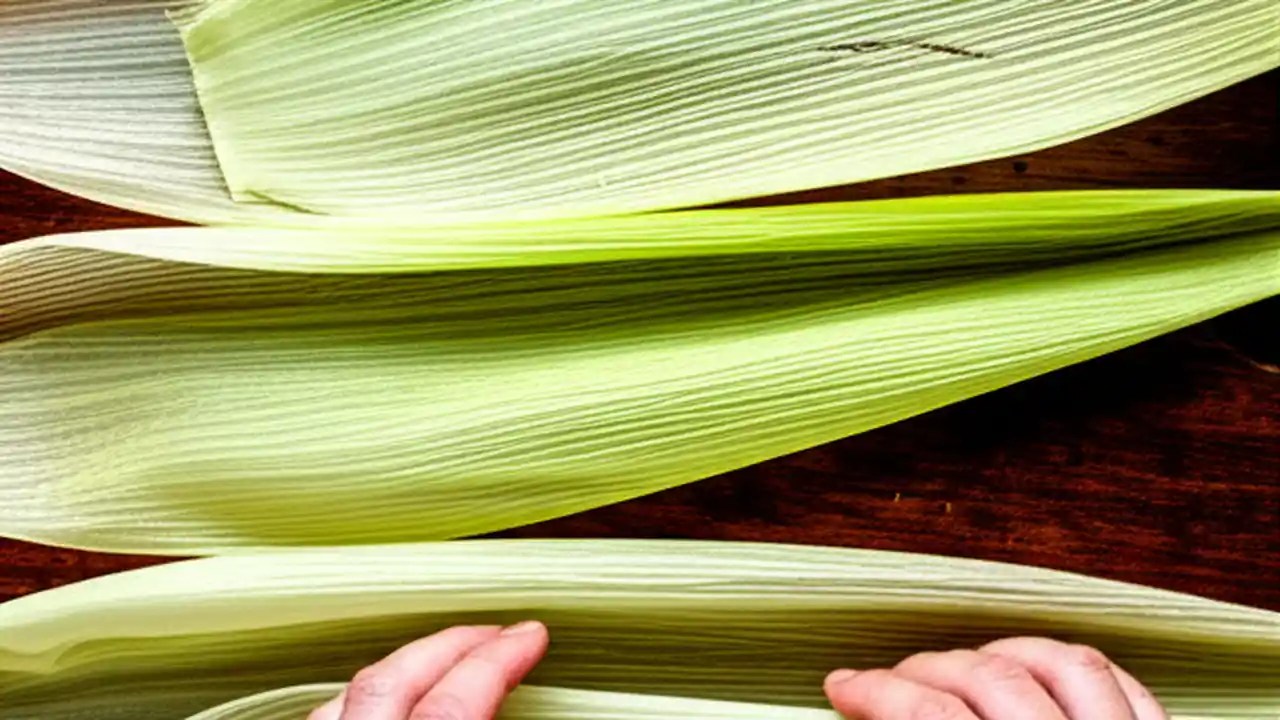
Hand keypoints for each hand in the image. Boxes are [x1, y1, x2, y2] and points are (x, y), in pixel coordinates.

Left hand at [310, 622, 548, 719]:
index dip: (497, 662)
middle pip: (389, 681)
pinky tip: (386, 704)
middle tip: (497, 635)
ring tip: (445, 660)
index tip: (530, 635)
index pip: (452, 705)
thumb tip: (506, 692)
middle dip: (449, 645)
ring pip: (342, 698)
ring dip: (401, 667)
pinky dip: (359, 701)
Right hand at [824, 637, 1167, 719]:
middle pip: (993, 680)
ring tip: (964, 666)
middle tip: (888, 680)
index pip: (932, 717)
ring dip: (1003, 654)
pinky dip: (1079, 670)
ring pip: (1068, 666)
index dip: (876, 693)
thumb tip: (868, 711)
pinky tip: (1044, 674)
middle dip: (927, 669)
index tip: (842, 687)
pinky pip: (1131, 688)